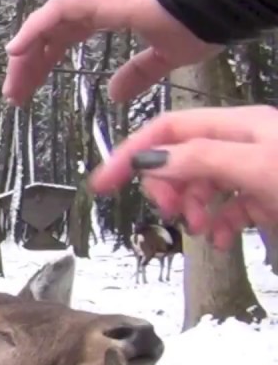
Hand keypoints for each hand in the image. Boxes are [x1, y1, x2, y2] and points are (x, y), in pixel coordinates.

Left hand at [2, 0, 222, 104]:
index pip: (63, 39)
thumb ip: (139, 73)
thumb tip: (117, 94)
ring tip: (12, 86)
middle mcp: (95, 4)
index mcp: (108, 14)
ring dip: (26, 55)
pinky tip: (17, 51)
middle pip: (48, 35)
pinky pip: (56, 10)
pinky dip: (33, 29)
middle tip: (14, 97)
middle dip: (28, 65)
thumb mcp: (166, 57)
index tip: (27, 92)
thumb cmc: (198, 20)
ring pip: (45, 24)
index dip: (42, 64)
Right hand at [88, 105, 277, 248]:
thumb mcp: (257, 166)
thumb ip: (202, 159)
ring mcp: (254, 170)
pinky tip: (223, 239)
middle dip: (168, 188)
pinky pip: (226, 208)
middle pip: (181, 159)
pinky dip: (217, 225)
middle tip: (170, 212)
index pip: (167, 130)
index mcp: (239, 125)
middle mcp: (243, 143)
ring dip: (192, 211)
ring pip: (201, 186)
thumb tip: (150, 160)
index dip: (132, 153)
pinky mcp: (266, 196)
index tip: (103, 182)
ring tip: (201, 230)